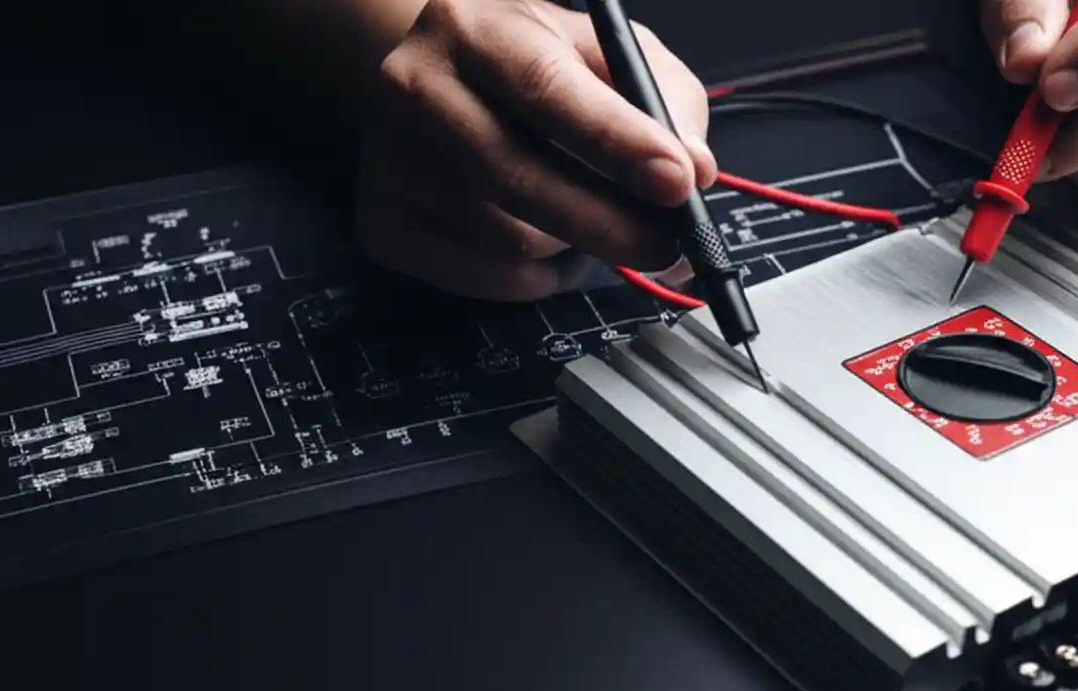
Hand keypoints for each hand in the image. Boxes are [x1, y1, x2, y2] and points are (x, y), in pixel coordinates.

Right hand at [354, 0, 714, 300]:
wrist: (434, 75)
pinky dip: (535, 275)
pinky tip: (545, 238)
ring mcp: (388, 159)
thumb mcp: (602, 51)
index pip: (546, 90)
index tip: (678, 181)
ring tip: (590, 216)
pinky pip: (484, 277)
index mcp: (474, 28)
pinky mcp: (382, 220)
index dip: (616, 142)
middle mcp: (415, 86)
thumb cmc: (531, 63)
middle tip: (668, 244)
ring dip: (571, 246)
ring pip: (507, 237)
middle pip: (518, 178)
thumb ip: (661, 98)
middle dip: (609, 223)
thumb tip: (695, 170)